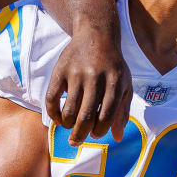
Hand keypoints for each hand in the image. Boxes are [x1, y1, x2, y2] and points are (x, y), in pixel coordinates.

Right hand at [43, 30, 130, 144]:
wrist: (96, 35)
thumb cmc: (113, 66)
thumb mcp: (125, 85)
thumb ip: (122, 112)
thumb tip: (118, 138)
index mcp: (114, 83)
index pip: (106, 116)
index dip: (100, 131)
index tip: (95, 134)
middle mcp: (96, 78)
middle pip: (86, 116)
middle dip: (80, 135)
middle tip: (76, 142)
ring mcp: (77, 74)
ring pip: (69, 110)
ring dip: (68, 125)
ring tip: (70, 127)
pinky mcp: (60, 70)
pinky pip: (52, 98)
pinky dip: (53, 113)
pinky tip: (58, 119)